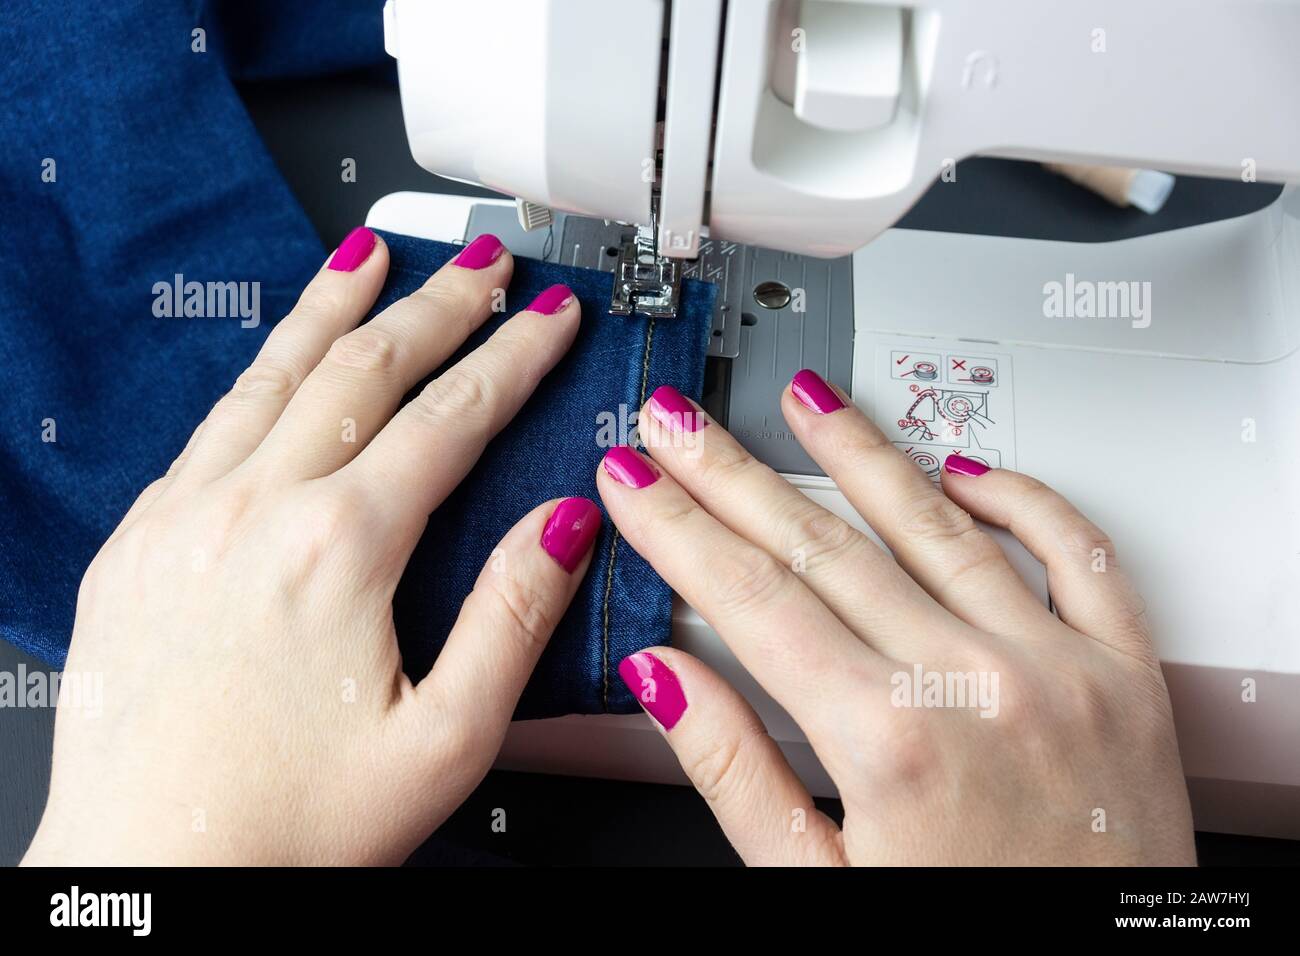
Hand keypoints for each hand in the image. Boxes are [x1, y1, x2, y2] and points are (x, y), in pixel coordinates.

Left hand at [23, 229, 599, 864]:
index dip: (514, 354)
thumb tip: (564, 520)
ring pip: (273, 374)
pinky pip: (210, 424)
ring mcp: (182, 519)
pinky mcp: (136, 544)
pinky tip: (279, 359)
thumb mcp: (447, 741)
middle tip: (484, 264)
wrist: (145, 879)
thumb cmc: (288, 828)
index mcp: (338, 549)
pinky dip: (260, 371)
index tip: (550, 315)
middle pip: (364, 368)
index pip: (450, 414)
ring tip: (371, 253)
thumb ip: (514, 615)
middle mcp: (252, 512)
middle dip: (438, 304)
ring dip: (335, 306)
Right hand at [598, 373, 1194, 865]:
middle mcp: (976, 687)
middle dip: (732, 473)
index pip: (750, 599)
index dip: (677, 528)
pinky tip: (965, 468)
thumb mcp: (818, 888)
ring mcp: (1058, 669)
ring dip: (858, 453)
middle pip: (823, 546)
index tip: (633, 479)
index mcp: (890, 743)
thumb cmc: (965, 945)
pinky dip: (1023, 499)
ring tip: (804, 401)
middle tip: (680, 419)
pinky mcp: (1126, 674)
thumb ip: (736, 773)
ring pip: (936, 525)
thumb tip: (665, 679)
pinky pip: (1077, 555)